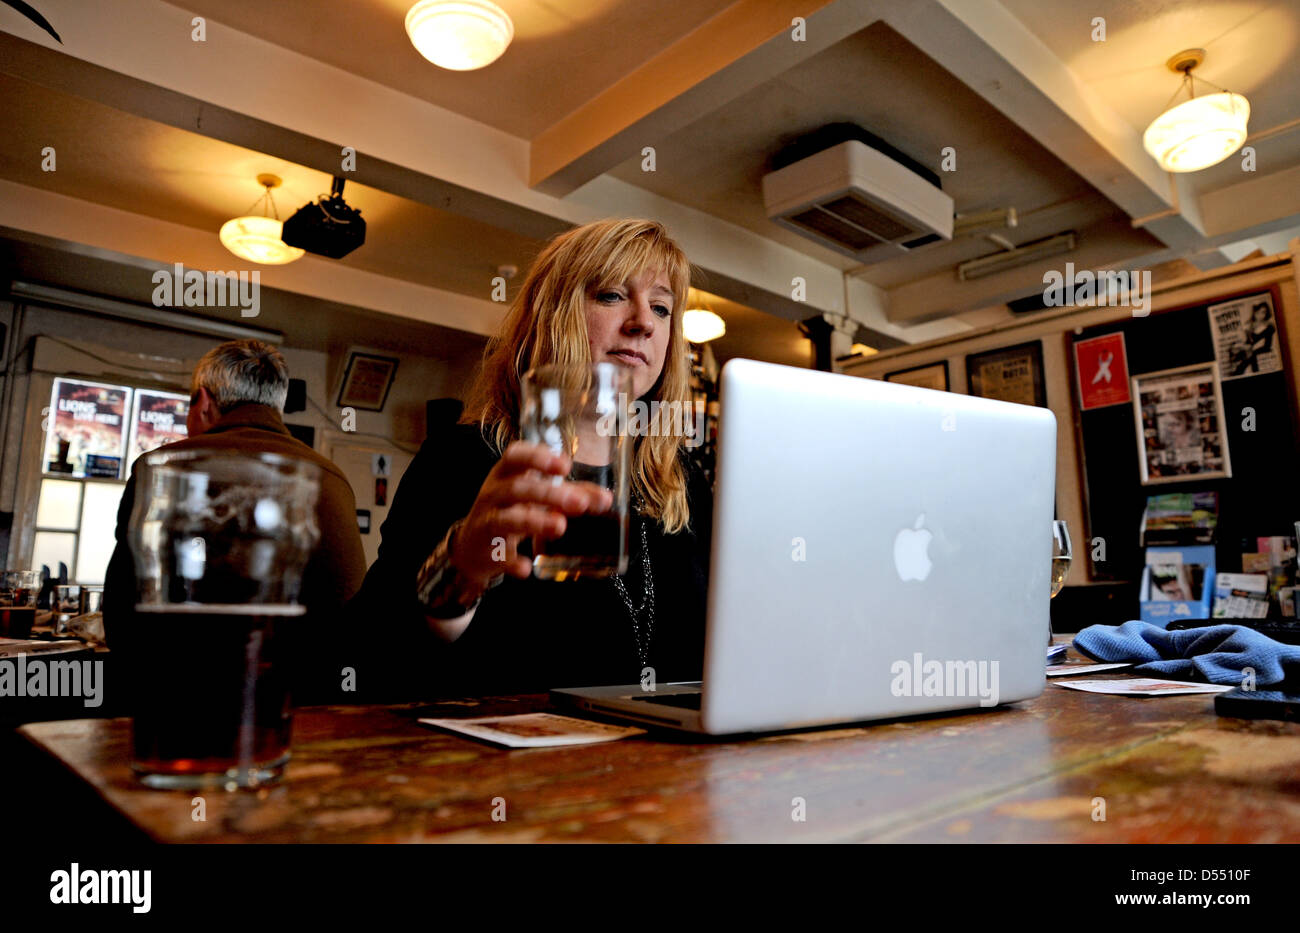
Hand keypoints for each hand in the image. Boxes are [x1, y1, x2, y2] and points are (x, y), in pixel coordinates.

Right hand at [449, 441, 612, 587]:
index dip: (537, 457)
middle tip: (580, 504)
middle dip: (549, 495)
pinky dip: (511, 561)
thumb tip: (605, 499)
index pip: (515, 456)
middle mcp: (494, 493)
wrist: (474, 545)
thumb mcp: (537, 497)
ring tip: (560, 527)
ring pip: (507, 518)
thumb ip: (572, 494)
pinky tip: (526, 568)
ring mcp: (487, 521)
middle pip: (518, 488)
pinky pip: (498, 555)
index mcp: (506, 474)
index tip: (564, 466)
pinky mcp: (486, 549)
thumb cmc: (513, 511)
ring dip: (534, 522)